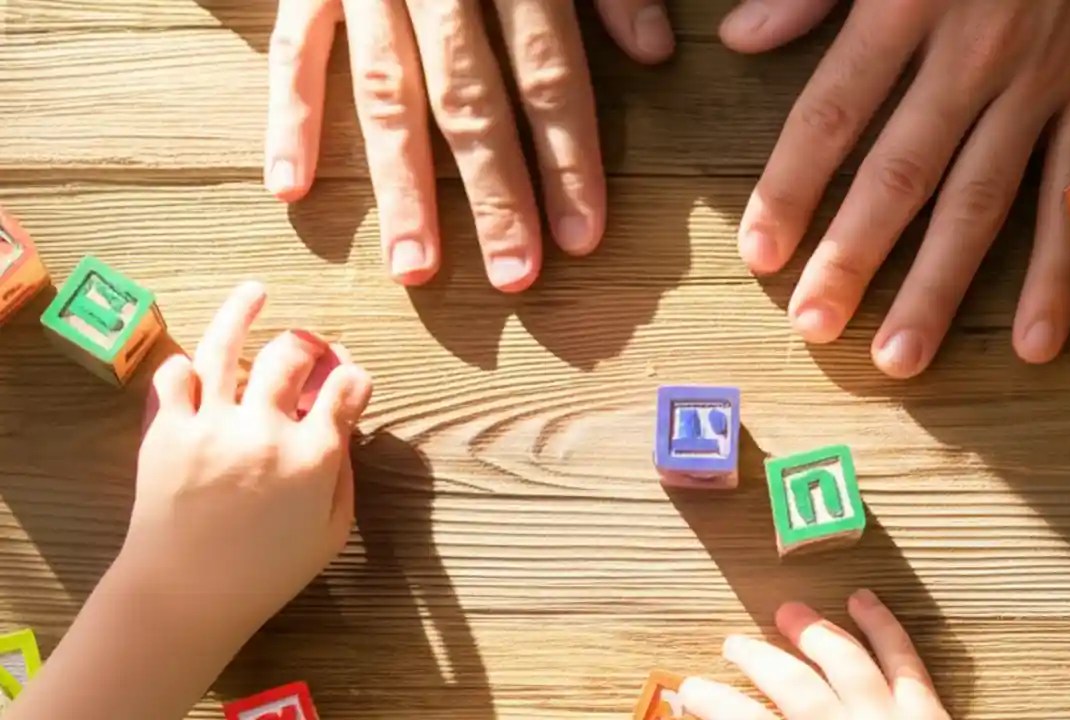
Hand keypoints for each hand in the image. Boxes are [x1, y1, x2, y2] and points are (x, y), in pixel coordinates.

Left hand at [124, 281, 372, 632]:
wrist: (184, 593)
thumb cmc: (266, 573)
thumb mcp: (330, 534)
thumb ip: (343, 476)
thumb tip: (343, 432)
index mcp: (313, 456)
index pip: (346, 389)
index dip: (353, 376)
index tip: (351, 377)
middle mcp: (266, 428)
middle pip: (292, 355)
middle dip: (306, 343)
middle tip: (307, 347)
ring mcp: (212, 423)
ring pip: (229, 346)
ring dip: (244, 311)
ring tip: (255, 291)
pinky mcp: (167, 428)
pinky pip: (176, 375)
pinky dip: (189, 364)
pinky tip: (199, 362)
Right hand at [265, 0, 674, 290]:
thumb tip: (655, 52)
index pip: (549, 74)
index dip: (569, 158)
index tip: (584, 237)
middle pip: (470, 99)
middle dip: (496, 193)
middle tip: (515, 276)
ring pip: (385, 91)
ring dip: (400, 186)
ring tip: (416, 268)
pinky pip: (290, 48)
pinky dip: (288, 116)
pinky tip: (290, 191)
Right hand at [679, 590, 948, 718]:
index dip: (716, 703)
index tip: (693, 689)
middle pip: (794, 685)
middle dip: (758, 660)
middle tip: (734, 644)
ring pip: (846, 663)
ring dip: (815, 633)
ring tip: (790, 613)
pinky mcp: (931, 717)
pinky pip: (905, 662)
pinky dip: (884, 628)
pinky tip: (865, 603)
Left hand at [723, 0, 1069, 376]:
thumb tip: (742, 38)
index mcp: (908, 3)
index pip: (832, 112)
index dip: (790, 187)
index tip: (760, 253)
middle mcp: (976, 52)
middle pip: (902, 173)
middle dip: (853, 256)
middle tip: (815, 326)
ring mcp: (1047, 80)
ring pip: (984, 200)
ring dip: (940, 286)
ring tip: (900, 357)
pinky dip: (1061, 271)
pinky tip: (1035, 339)